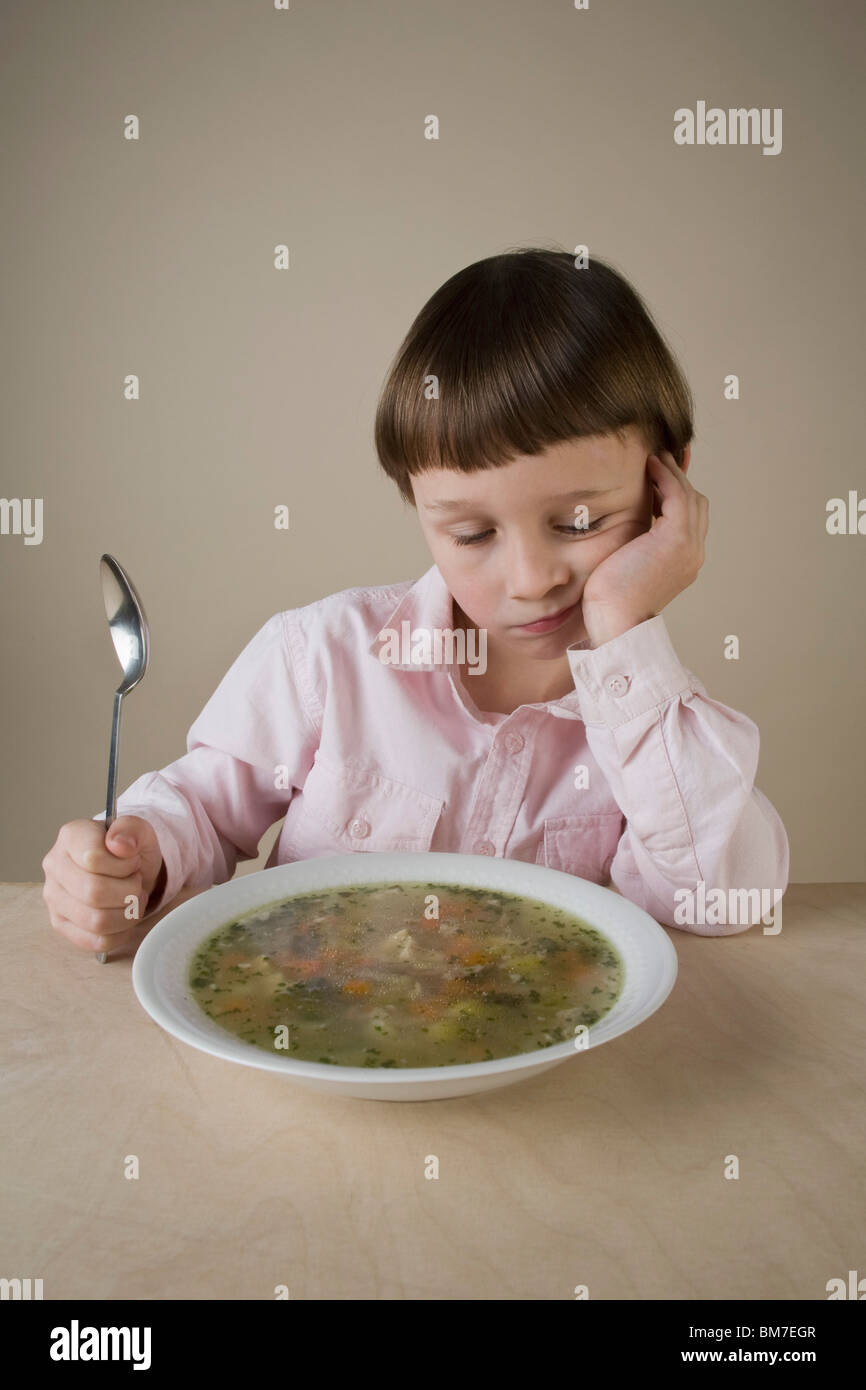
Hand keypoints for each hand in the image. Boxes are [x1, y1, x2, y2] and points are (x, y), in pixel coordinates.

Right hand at [42, 815, 164, 954]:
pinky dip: (120, 933)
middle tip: (136, 883)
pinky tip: (124, 916)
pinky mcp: (60, 924)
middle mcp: (55, 866)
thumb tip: (119, 844)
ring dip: (127, 913)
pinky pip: (95, 941)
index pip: (92, 858)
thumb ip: (131, 829)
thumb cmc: (129, 851)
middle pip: (94, 892)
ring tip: (132, 899)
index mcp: (71, 836)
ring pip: (96, 921)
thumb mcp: (139, 831)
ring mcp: (54, 897)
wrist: (126, 870)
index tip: (132, 861)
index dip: (123, 865)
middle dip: (129, 891)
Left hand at [580, 450, 708, 646]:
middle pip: (695, 504)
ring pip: (689, 496)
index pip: (689, 518)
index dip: (675, 494)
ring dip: (672, 473)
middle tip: (656, 461)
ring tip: (652, 459)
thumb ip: (634, 547)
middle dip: (678, 479)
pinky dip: (666, 476)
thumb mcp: (626, 567)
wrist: (615, 621)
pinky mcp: (676, 538)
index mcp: (684, 561)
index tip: (655, 477)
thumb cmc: (611, 601)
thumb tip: (621, 532)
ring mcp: (688, 546)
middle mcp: (693, 553)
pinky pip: (678, 495)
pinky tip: (650, 466)